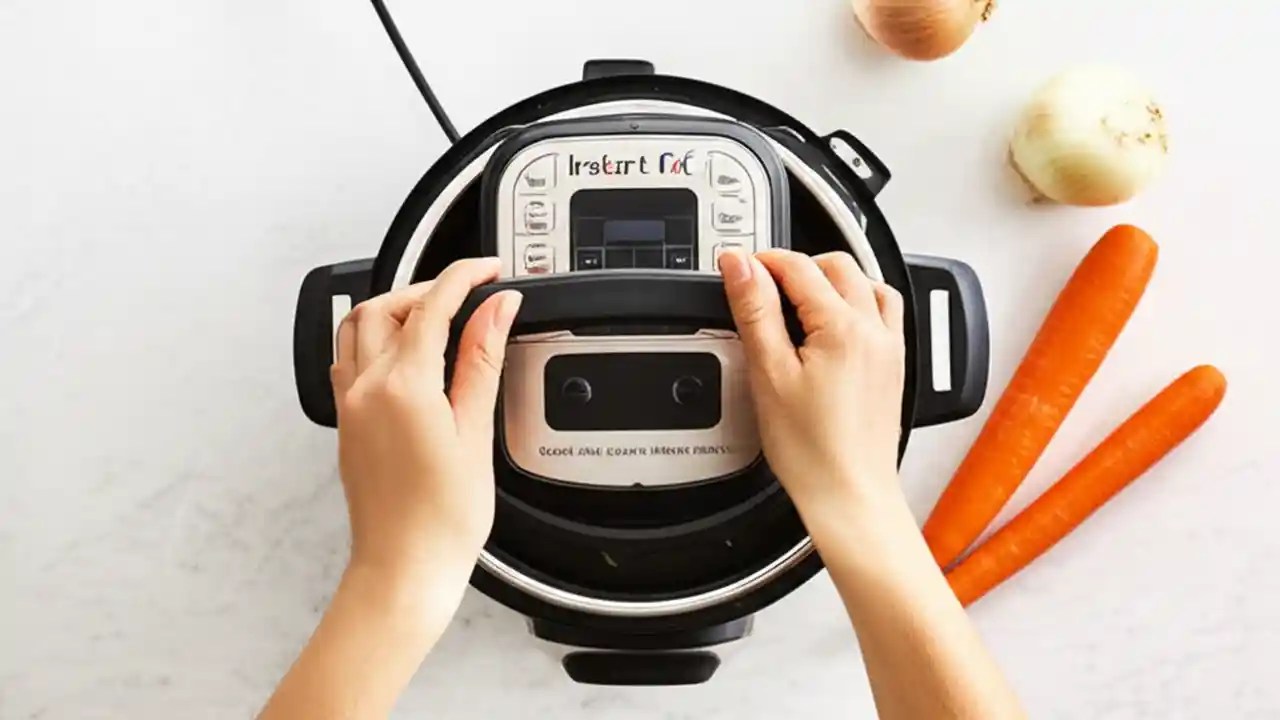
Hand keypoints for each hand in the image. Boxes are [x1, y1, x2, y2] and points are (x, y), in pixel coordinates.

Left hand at [330, 257, 521, 578]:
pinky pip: (348, 358)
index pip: (432, 307)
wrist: (404, 568)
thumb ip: (482, 360)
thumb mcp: (476, 432)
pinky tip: (404, 352)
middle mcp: (366, 388)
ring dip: (395, 308)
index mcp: (403, 386)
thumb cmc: (442, 519)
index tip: (489, 270)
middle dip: (430, 289)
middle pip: (388, 306)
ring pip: (358, 326)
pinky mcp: (346, 422)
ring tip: (437, 315)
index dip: (464, 278)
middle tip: (471, 293)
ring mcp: (350, 404)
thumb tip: (497, 311)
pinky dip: (374, 338)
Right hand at [717, 248, 906, 521]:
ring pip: (867, 282)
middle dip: (797, 265)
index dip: (762, 261)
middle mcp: (875, 330)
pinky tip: (836, 321)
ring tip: (798, 299)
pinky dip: (859, 301)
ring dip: (833, 279)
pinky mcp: (894, 365)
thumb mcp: (769, 373)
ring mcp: (890, 347)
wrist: (850, 494)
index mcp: (843, 328)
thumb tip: (740, 266)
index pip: (798, 267)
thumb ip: (755, 310)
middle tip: (762, 285)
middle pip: (837, 266)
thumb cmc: (812, 450)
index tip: (738, 269)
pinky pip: (884, 311)